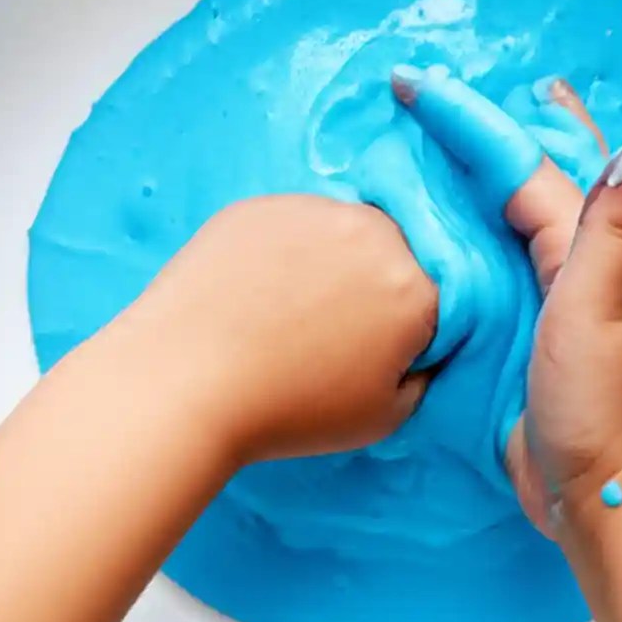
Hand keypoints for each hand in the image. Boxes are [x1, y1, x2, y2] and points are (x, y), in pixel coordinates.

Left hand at [118, 194, 437, 464]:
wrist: (184, 380)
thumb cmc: (291, 410)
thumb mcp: (384, 418)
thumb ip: (423, 376)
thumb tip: (418, 349)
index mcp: (416, 287)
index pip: (437, 300)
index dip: (409, 333)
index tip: (373, 357)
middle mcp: (376, 232)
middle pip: (394, 256)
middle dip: (374, 287)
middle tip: (327, 332)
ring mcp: (315, 209)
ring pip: (344, 232)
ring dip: (332, 261)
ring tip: (284, 312)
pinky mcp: (263, 204)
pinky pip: (292, 224)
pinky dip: (283, 251)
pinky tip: (252, 292)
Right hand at [392, 67, 621, 533]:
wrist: (602, 492)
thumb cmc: (605, 404)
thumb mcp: (605, 308)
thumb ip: (615, 229)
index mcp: (583, 244)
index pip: (521, 161)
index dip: (469, 119)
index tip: (412, 87)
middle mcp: (563, 259)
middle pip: (518, 176)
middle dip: (480, 132)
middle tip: (428, 98)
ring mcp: (537, 298)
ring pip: (497, 219)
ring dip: (466, 178)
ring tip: (427, 146)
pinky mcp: (512, 335)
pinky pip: (479, 270)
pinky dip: (456, 239)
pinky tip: (430, 235)